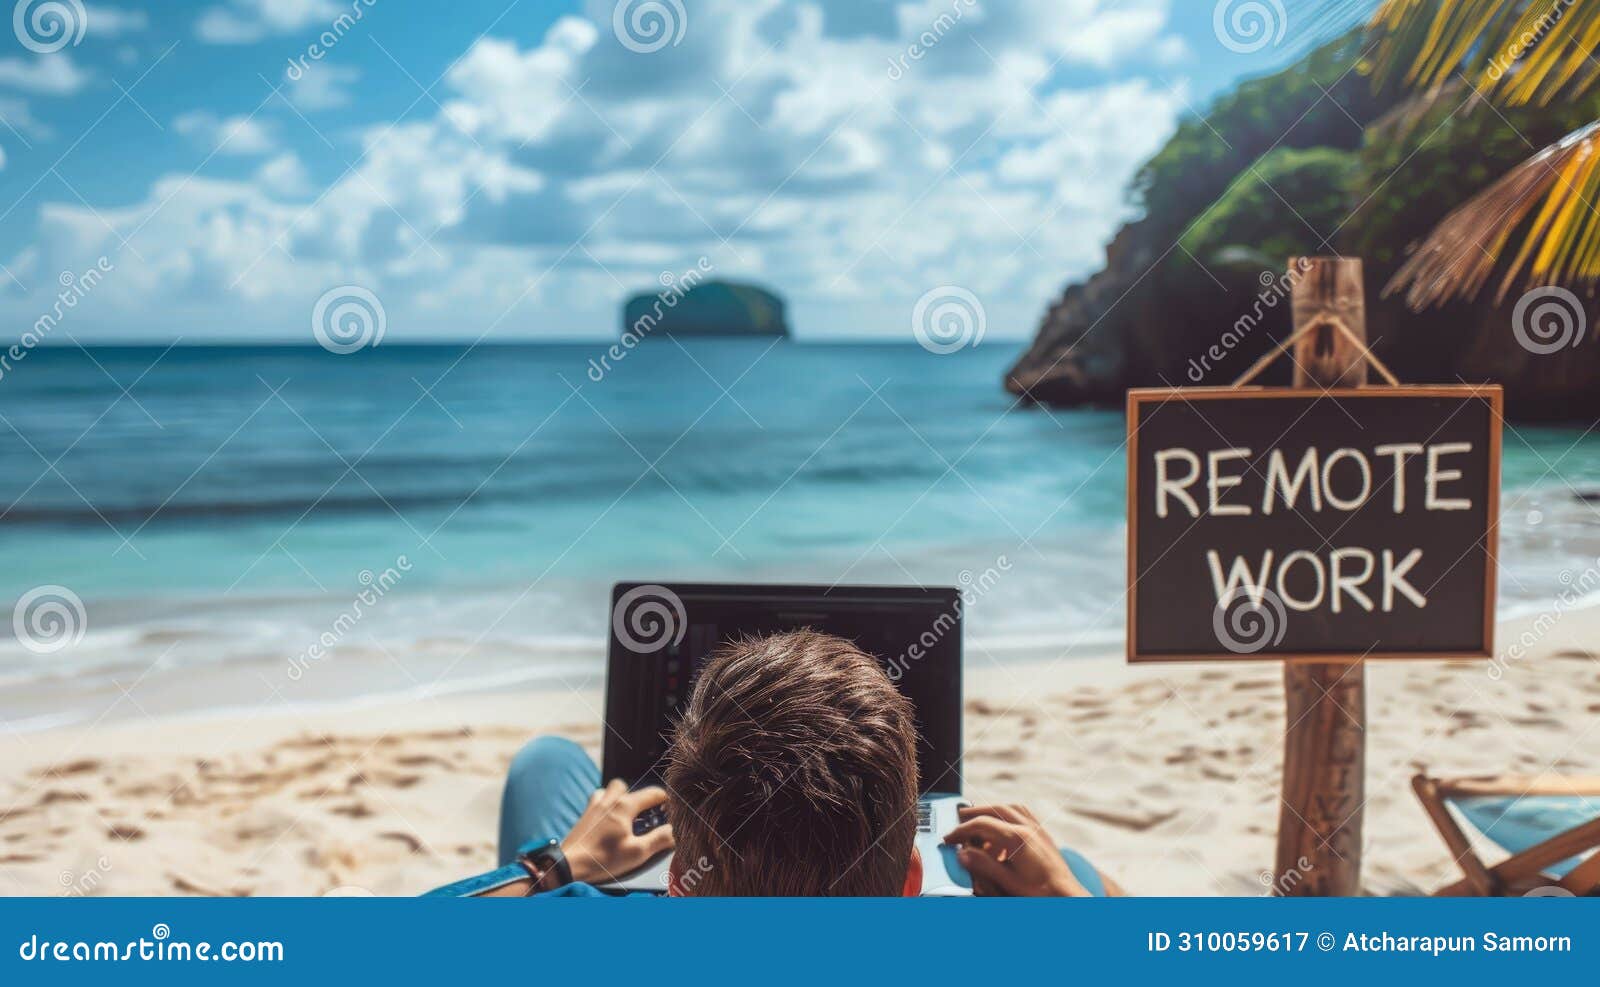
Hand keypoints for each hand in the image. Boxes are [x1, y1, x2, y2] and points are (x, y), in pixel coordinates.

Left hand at [556, 780, 673, 886]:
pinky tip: (608, 821)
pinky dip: (606, 805)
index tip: (671, 809)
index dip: (666, 799)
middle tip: (646, 814)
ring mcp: (594, 805)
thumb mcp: (637, 853)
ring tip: (626, 815)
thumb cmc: (602, 859)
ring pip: (610, 790)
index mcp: (624, 806)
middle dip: (639, 797)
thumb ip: (659, 839)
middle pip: (628, 786)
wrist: (569, 865)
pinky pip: (598, 800)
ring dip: (620, 798)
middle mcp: (609, 800)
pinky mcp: (584, 815)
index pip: (652, 793)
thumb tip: (675, 830)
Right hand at [943, 804, 1090, 896]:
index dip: (961, 830)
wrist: (1067, 897)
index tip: (949, 839)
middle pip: (995, 809)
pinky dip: (1008, 814)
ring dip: (992, 810)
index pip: (982, 825)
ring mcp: (1037, 829)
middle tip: (958, 820)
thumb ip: (984, 865)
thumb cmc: (1040, 892)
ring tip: (978, 820)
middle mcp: (1027, 828)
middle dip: (974, 813)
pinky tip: (1002, 825)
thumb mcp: (1007, 881)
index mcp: (1016, 838)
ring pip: (1010, 808)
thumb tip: (962, 853)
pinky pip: (1023, 814)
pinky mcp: (1043, 834)